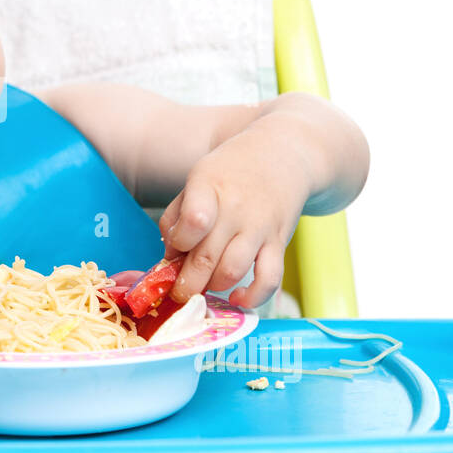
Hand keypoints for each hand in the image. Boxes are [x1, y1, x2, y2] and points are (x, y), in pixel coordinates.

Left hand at [158, 126, 309, 308]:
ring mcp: (260, 228)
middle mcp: (236, 208)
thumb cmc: (230, 171)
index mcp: (209, 186)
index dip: (179, 243)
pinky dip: (253, 297)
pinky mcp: (279, 243)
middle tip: (178, 292)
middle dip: (186, 283)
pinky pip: (270, 279)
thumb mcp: (196, 179)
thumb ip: (176, 217)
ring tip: (205, 284)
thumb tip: (169, 259)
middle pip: (206, 257)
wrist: (282, 154)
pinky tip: (237, 298)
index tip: (177, 246)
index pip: (193, 222)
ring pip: (232, 272)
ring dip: (212, 286)